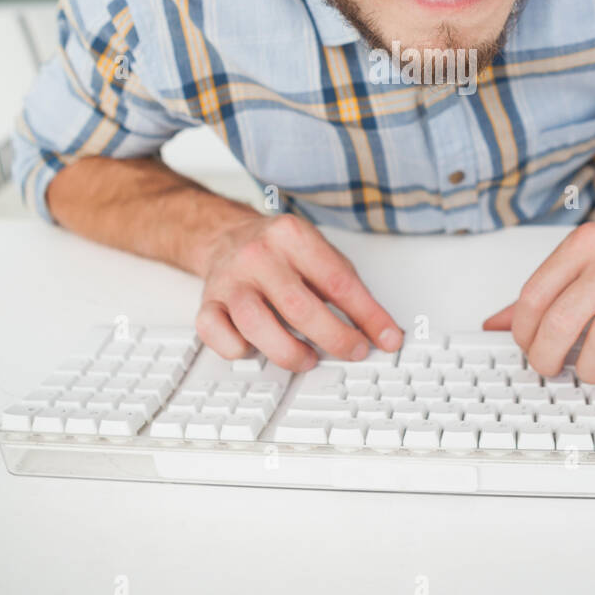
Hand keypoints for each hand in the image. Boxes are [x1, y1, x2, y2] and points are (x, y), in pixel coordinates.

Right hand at [195, 212, 403, 370]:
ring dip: (289, 352)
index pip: (338, 282)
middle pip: (299, 307)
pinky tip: (257, 347)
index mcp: (292, 236)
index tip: (386, 338)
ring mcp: (230, 280)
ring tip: (308, 358)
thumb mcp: (318, 252)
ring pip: (256, 326)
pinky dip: (239, 350)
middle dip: (334, 338)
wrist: (226, 236)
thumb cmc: (279, 251)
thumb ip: (348, 288)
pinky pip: (217, 336)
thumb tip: (381, 330)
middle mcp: (258, 256)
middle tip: (353, 351)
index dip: (367, 316)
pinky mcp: (208, 302)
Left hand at [482, 196, 594, 382]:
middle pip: (563, 320)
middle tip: (550, 369)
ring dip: (590, 369)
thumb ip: (543, 290)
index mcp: (587, 244)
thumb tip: (494, 325)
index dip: (523, 332)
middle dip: (547, 357)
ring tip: (592, 370)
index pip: (535, 295)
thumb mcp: (585, 255)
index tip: (527, 348)